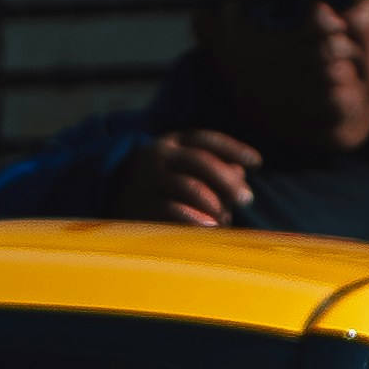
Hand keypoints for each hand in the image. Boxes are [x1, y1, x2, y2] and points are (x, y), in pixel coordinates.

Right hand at [138, 128, 267, 225]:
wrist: (111, 195)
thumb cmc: (160, 181)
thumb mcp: (181, 167)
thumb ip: (212, 168)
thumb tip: (240, 173)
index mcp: (171, 142)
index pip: (206, 140)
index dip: (234, 149)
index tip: (257, 162)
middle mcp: (157, 157)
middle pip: (199, 161)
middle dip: (227, 180)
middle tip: (248, 198)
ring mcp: (148, 181)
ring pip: (188, 186)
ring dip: (214, 203)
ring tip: (226, 218)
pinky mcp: (141, 206)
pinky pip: (172, 212)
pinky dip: (195, 220)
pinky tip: (210, 228)